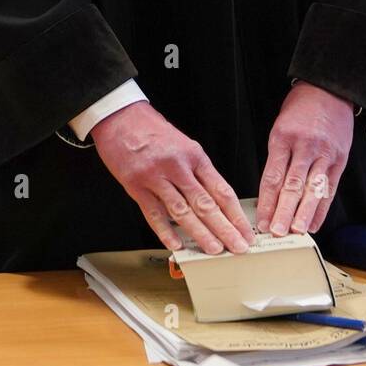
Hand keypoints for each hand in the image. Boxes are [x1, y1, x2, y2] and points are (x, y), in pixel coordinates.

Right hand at [91, 103, 256, 255]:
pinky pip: (153, 213)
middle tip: (238, 246)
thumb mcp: (182, 143)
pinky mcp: (136, 185)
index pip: (220, 189)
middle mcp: (177, 166)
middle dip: (224, 228)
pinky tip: (175, 244)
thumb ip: (196, 170)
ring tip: (214, 249)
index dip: (235, 213)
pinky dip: (165, 231)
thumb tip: (213, 201)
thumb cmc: (151, 129)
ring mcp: (156, 177)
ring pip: (182, 211)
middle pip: (205, 203)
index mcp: (193, 155)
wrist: (120, 116)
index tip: (245, 230)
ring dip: (200, 233)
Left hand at [256, 82, 354, 237]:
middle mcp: (304, 146)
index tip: (261, 219)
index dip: (267, 201)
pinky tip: (315, 221)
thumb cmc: (301, 109)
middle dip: (284, 211)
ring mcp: (324, 153)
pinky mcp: (340, 159)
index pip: (273, 175)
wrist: (328, 90)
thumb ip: (277, 157)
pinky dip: (322, 207)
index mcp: (283, 137)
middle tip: (277, 231)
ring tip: (297, 231)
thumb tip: (270, 192)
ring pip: (312, 189)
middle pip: (292, 185)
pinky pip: (330, 187)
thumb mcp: (280, 127)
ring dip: (304, 213)